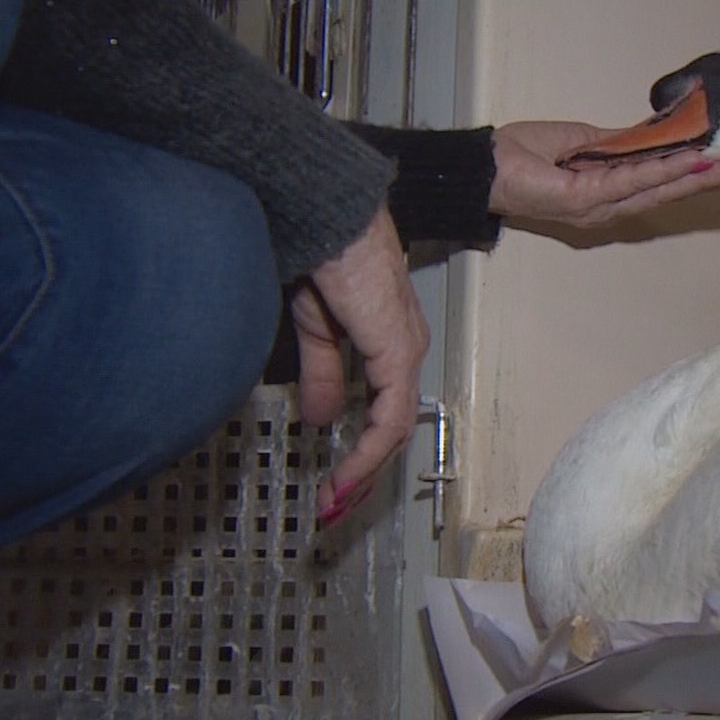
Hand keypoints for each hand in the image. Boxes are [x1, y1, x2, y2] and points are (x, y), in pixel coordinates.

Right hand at [291, 206, 427, 521]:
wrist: (324, 215)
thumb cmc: (321, 254)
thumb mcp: (315, 327)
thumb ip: (322, 372)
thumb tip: (319, 417)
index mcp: (386, 338)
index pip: (383, 407)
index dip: (360, 448)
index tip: (333, 481)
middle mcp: (403, 346)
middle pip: (394, 425)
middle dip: (365, 472)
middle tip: (336, 504)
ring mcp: (404, 350)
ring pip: (394, 427)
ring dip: (365, 470)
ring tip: (337, 501)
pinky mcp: (396, 351)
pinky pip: (389, 415)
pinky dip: (369, 450)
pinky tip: (348, 474)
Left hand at [489, 120, 719, 225]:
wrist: (481, 167)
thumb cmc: (520, 154)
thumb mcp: (578, 142)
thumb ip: (614, 145)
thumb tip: (649, 136)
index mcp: (606, 195)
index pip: (659, 184)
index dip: (695, 174)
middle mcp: (607, 208)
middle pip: (667, 192)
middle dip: (709, 179)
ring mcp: (597, 207)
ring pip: (657, 189)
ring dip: (696, 175)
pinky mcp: (584, 199)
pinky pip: (631, 181)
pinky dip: (662, 169)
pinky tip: (688, 159)